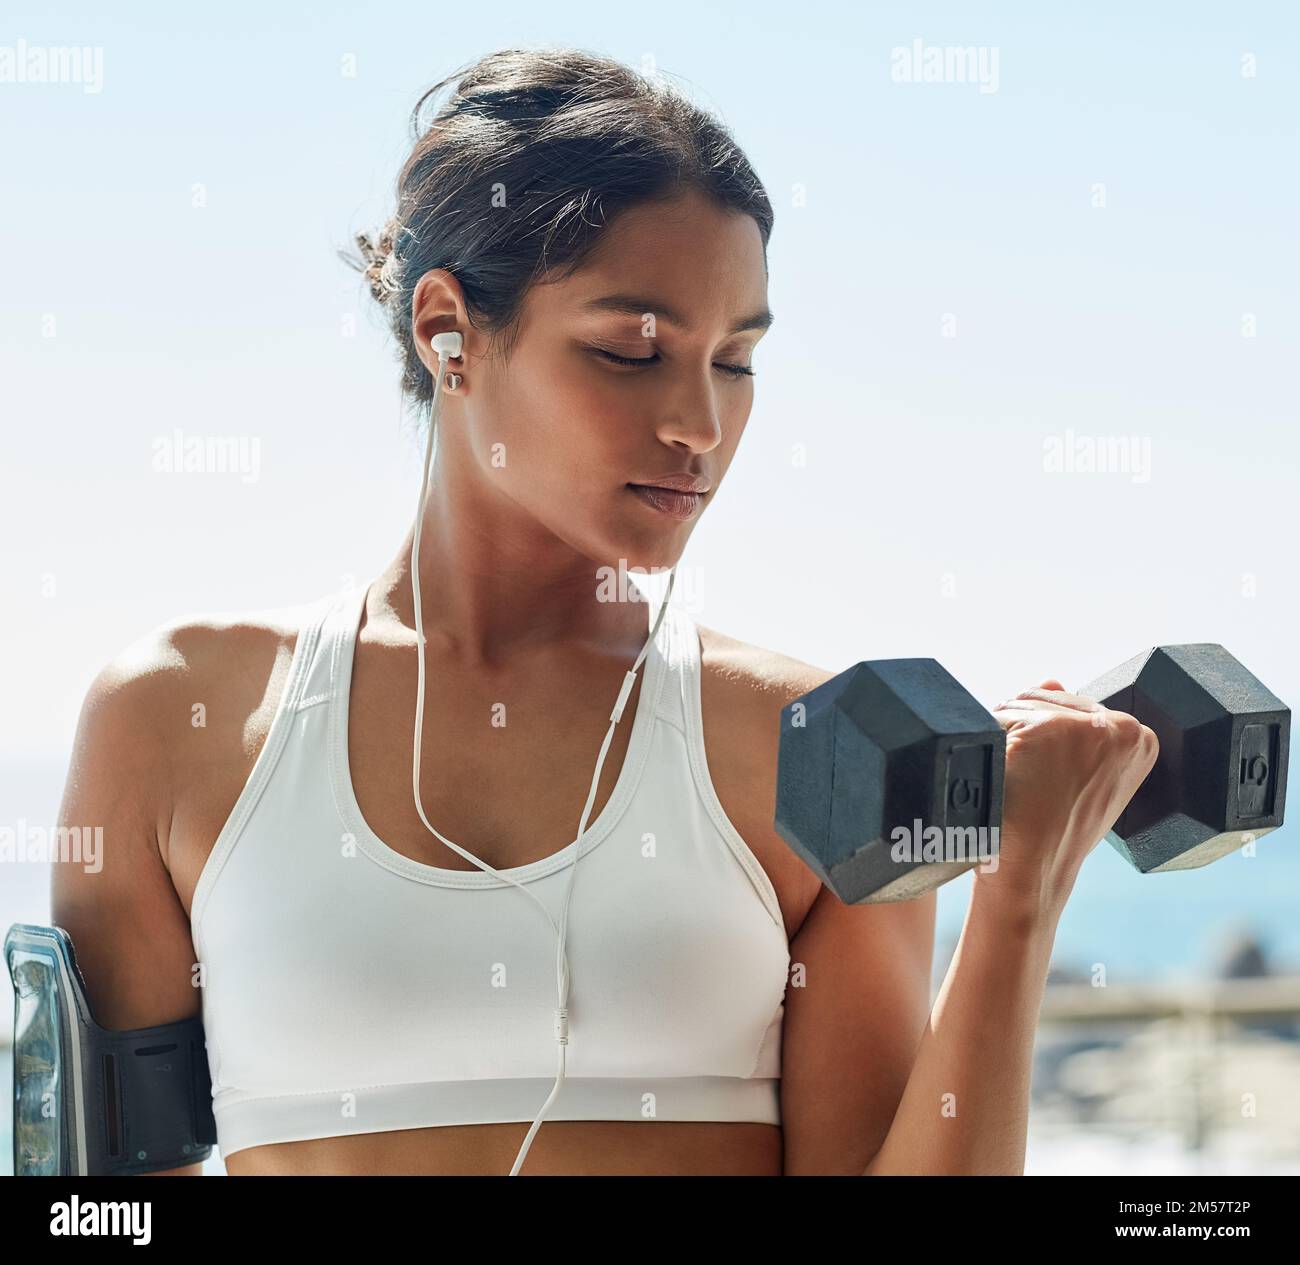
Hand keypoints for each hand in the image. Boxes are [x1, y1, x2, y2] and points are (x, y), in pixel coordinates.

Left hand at [976, 678, 1159, 919]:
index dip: (1044, 730)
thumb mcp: (1085, 776)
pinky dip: (985, 746)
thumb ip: (1077, 725)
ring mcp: (1076, 727)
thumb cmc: (1056, 829)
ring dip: (1000, 735)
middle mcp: (1116, 725)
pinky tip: (999, 778)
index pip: (1071, 703)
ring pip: (1014, 707)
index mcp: (1137, 736)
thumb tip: (1052, 679)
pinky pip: (993, 721)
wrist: (1032, 873)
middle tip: (1021, 776)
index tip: (1040, 765)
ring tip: (1013, 780)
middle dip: (1020, 727)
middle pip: (1042, 698)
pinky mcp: (1038, 732)